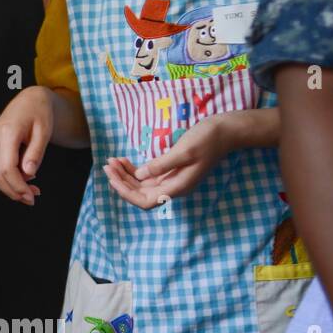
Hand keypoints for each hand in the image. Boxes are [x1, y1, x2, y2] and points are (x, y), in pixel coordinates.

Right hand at [0, 86, 52, 204]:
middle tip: (31, 199)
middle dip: (13, 191)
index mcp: (7, 131)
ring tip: (30, 190)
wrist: (29, 101)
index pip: (6, 167)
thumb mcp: (44, 132)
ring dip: (10, 187)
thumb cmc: (39, 114)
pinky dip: (7, 178)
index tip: (31, 197)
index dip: (18, 186)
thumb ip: (36, 153)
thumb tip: (29, 173)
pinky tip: (23, 179)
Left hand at [102, 114, 229, 208]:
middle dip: (121, 181)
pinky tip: (123, 160)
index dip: (127, 194)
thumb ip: (161, 165)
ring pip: (141, 184)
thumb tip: (139, 177)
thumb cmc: (207, 139)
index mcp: (177, 187)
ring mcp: (171, 179)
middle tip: (107, 165)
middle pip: (140, 194)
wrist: (226, 131)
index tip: (113, 179)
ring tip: (111, 161)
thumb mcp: (184, 151)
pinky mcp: (170, 169)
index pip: (145, 202)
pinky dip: (133, 169)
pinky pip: (147, 175)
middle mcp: (173, 187)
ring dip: (125, 175)